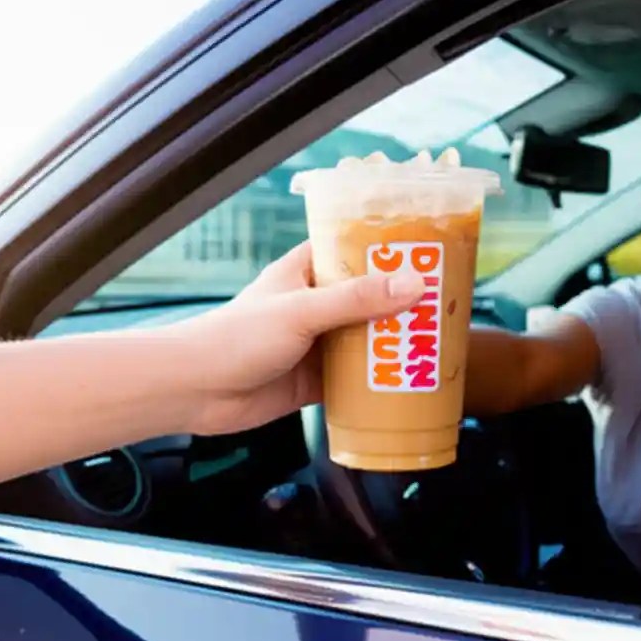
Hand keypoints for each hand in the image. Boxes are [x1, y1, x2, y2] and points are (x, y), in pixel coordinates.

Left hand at [175, 242, 423, 435]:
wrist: (196, 391)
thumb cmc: (235, 338)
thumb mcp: (302, 311)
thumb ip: (357, 300)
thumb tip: (412, 285)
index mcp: (305, 272)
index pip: (353, 249)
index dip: (388, 250)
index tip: (427, 252)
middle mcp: (314, 305)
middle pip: (369, 298)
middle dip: (402, 304)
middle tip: (444, 304)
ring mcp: (316, 343)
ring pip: (366, 340)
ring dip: (394, 345)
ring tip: (436, 344)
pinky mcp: (315, 380)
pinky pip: (356, 380)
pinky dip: (379, 383)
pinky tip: (407, 384)